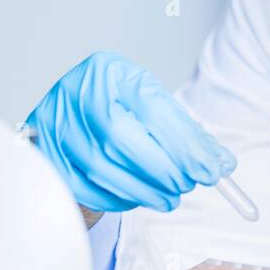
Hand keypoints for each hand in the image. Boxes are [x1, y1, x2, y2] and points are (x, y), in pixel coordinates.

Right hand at [26, 51, 234, 212]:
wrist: (68, 113)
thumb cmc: (119, 108)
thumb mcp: (152, 105)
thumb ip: (187, 132)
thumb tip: (222, 164)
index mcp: (107, 70)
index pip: (151, 108)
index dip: (185, 144)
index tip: (211, 170)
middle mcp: (74, 93)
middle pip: (121, 138)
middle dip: (164, 169)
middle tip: (189, 184)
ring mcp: (55, 126)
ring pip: (103, 168)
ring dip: (146, 190)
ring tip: (171, 197)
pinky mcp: (47, 157)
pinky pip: (87, 187)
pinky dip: (121, 199)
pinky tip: (140, 195)